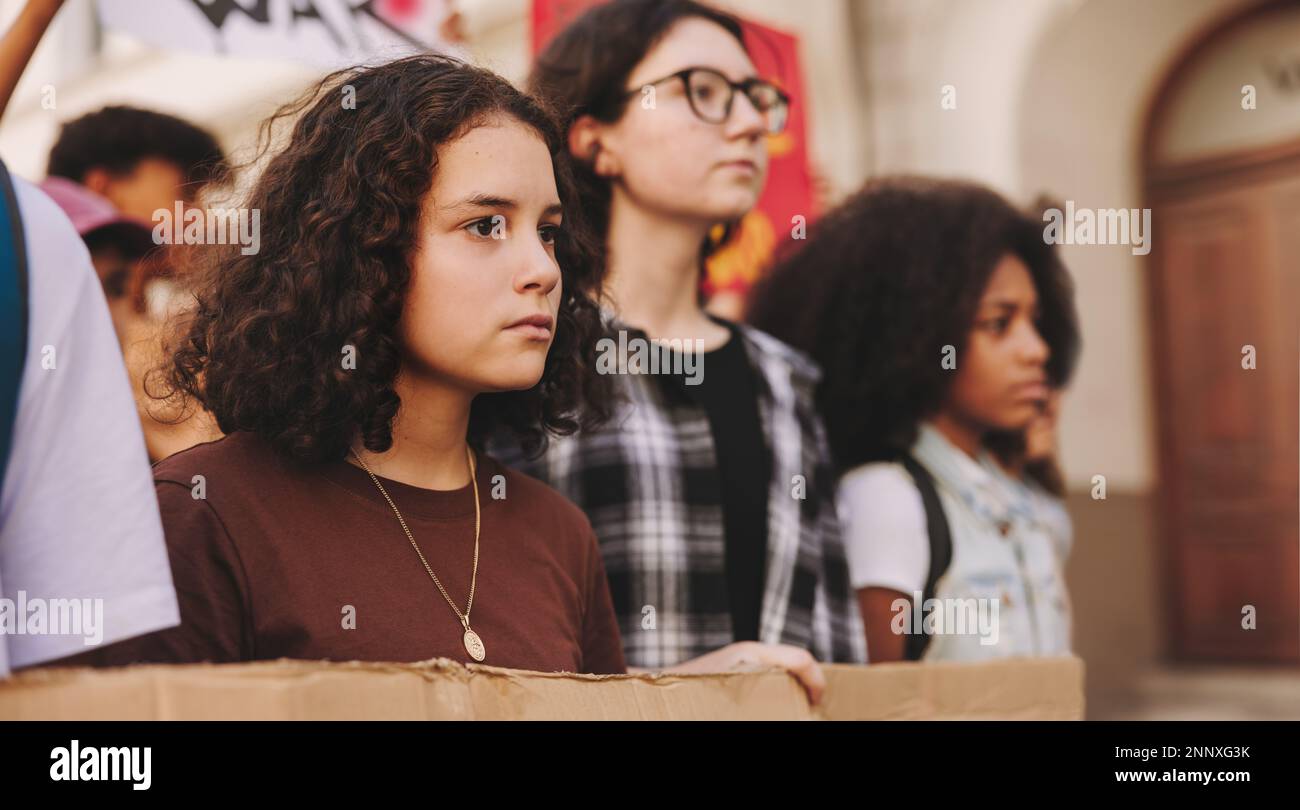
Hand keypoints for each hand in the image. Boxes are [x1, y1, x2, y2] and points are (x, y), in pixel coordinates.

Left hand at [662, 641, 825, 704]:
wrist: (651, 687)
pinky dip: (771, 689)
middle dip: (804, 686)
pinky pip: (760, 675)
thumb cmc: (690, 690)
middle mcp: (746, 651)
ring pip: (776, 669)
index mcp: (753, 653)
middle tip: (807, 711)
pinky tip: (766, 708)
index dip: (817, 681)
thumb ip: (768, 684)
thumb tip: (798, 693)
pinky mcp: (728, 669)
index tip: (817, 704)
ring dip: (786, 689)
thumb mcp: (740, 687)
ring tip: (789, 711)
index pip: (801, 658)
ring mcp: (736, 658)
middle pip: (791, 663)